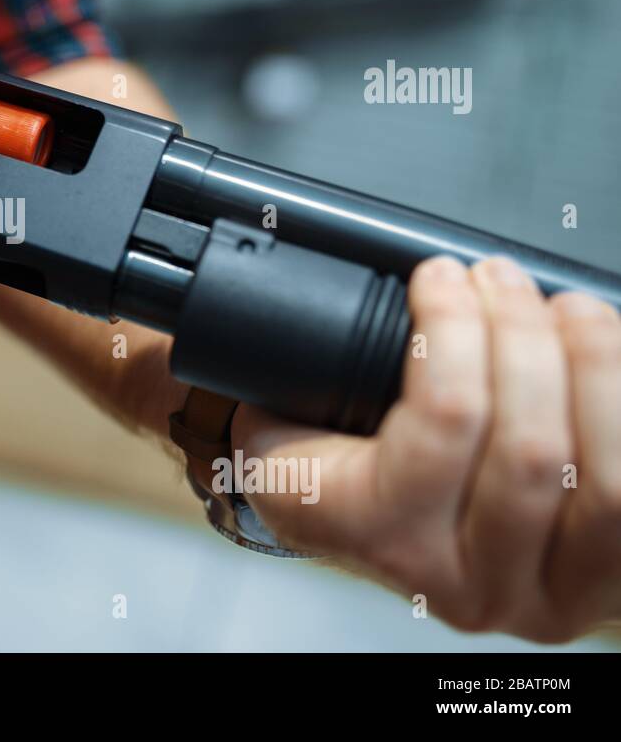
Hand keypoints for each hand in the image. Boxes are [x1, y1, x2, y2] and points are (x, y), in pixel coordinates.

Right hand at [232, 255, 620, 641]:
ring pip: (604, 481)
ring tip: (568, 312)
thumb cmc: (341, 476)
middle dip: (523, 333)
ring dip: (594, 369)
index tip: (442, 274)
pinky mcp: (601, 586)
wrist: (388, 544)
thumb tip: (284, 314)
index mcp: (372, 536)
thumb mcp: (281, 439)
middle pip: (530, 448)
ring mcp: (543, 594)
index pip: (442, 424)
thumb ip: (281, 389)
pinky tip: (602, 358)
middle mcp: (462, 583)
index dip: (456, 328)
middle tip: (500, 278)